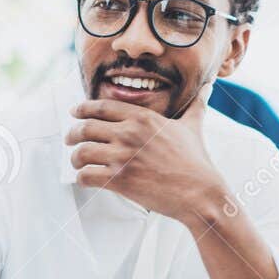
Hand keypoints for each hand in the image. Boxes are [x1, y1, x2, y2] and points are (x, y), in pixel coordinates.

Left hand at [65, 93, 226, 224]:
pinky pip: (86, 175)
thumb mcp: (193, 126)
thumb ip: (195, 105)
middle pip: (85, 127)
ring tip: (77, 162)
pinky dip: (81, 178)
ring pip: (81, 152)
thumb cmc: (196, 161)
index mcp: (143, 118)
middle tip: (70, 139)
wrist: (199, 191)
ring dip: (75, 158)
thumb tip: (209, 87)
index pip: (103, 107)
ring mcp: (122, 157)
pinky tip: (84, 179)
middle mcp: (129, 133)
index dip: (83, 109)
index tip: (75, 112)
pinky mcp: (119, 180)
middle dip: (73, 134)